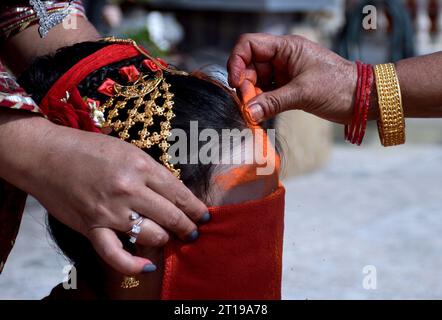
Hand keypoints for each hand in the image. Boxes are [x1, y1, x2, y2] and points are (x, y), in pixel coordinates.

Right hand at [0, 112, 207, 274]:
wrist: (46, 155)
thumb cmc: (89, 149)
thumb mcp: (127, 151)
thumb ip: (150, 172)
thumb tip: (173, 194)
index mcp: (141, 166)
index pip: (179, 193)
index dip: (196, 209)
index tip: (204, 216)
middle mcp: (129, 189)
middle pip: (171, 216)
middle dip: (187, 227)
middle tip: (193, 232)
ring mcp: (110, 211)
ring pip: (152, 235)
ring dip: (164, 239)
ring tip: (167, 238)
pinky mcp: (91, 227)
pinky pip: (115, 254)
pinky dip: (133, 264)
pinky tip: (147, 266)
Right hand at [228, 33, 356, 123]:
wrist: (362, 99)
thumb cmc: (339, 86)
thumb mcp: (303, 93)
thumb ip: (273, 102)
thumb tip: (248, 112)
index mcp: (286, 47)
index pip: (249, 45)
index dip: (236, 61)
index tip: (235, 83)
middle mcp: (282, 57)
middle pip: (249, 65)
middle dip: (244, 84)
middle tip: (247, 103)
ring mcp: (284, 73)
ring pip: (256, 81)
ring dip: (252, 95)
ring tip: (255, 110)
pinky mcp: (288, 88)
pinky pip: (266, 93)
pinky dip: (261, 103)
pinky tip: (261, 113)